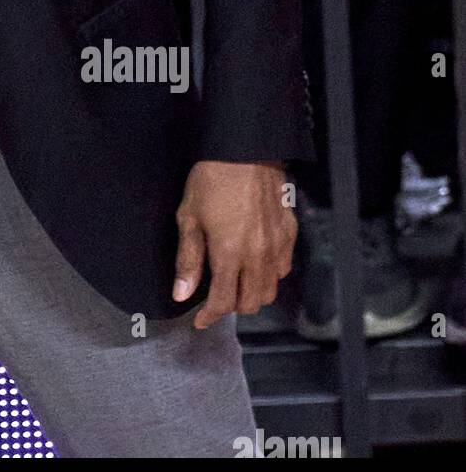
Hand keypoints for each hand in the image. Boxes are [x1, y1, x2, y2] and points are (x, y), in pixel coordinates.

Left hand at [172, 160, 296, 328]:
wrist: (245, 150)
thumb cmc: (212, 179)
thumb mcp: (189, 217)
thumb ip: (188, 259)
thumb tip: (181, 294)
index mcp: (229, 254)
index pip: (222, 302)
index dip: (208, 316)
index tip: (199, 320)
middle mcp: (257, 257)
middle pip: (250, 303)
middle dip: (230, 306)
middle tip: (214, 297)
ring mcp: (277, 247)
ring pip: (270, 290)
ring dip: (251, 295)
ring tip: (234, 284)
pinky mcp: (290, 235)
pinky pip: (283, 269)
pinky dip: (269, 276)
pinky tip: (255, 264)